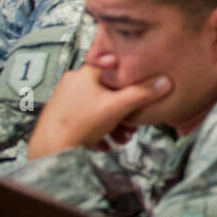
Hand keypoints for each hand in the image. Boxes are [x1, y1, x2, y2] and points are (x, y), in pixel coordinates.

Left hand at [26, 65, 171, 159]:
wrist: (51, 148)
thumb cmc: (82, 123)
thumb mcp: (118, 107)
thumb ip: (142, 93)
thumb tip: (165, 82)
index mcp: (87, 72)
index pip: (114, 69)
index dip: (129, 83)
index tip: (137, 96)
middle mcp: (73, 81)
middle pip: (107, 91)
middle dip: (123, 111)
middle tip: (131, 126)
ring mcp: (65, 98)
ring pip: (97, 107)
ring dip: (112, 123)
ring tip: (119, 139)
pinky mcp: (60, 114)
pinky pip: (84, 118)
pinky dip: (96, 129)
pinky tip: (102, 144)